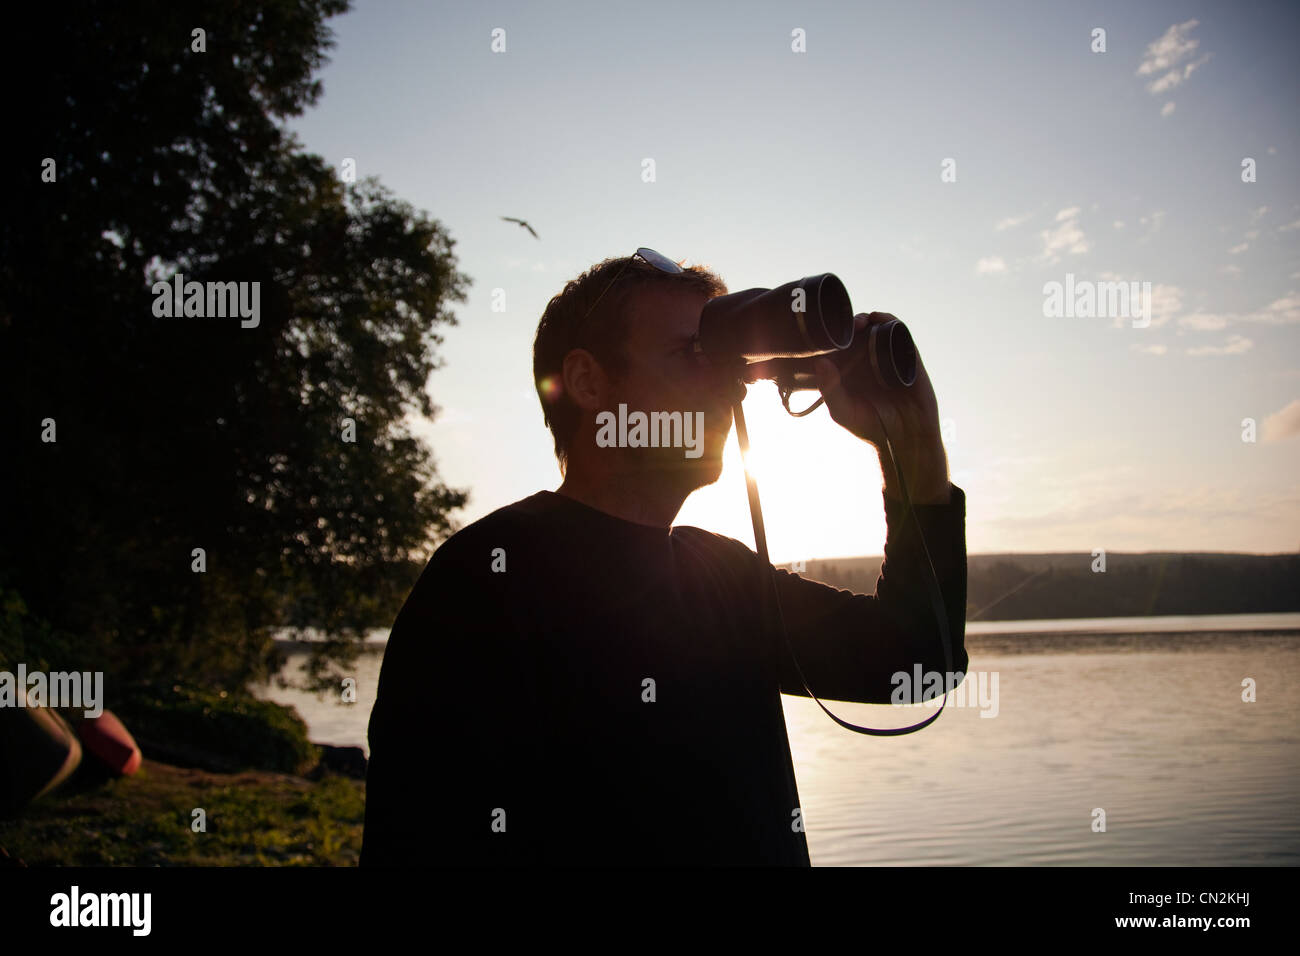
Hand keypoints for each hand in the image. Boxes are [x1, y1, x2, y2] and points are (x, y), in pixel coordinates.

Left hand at [814, 312, 949, 502]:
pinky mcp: (909, 359)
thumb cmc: (871, 427)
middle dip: (851, 325)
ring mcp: (889, 359)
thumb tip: (820, 362)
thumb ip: (830, 389)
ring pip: (879, 331)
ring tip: (862, 323)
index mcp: (851, 372)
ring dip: (870, 320)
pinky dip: (892, 325)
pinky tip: (882, 321)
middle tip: (844, 324)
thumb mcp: (844, 411)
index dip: (834, 335)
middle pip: (859, 334)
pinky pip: (901, 336)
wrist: (905, 440)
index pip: (840, 346)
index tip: (825, 329)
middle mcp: (869, 363)